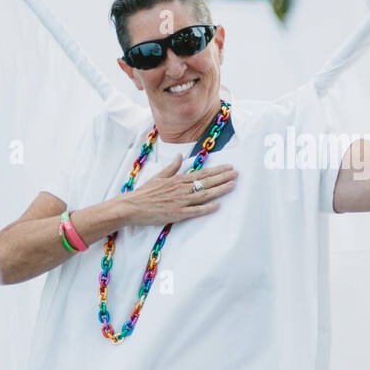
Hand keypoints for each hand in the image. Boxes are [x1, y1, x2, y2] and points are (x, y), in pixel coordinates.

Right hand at [120, 158, 236, 226]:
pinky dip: (207, 208)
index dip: (217, 170)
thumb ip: (172, 167)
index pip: (202, 173)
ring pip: (204, 194)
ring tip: (232, 185)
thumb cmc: (145, 192)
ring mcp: (180, 201)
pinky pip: (195, 211)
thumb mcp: (159, 176)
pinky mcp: (177, 214)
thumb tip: (180, 156)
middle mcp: (181, 189)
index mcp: (178, 180)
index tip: (229, 167)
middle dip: (223, 177)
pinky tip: (218, 205)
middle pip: (206, 182)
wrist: (132, 206)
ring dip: (219, 190)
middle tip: (237, 173)